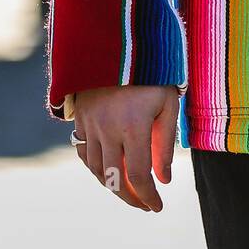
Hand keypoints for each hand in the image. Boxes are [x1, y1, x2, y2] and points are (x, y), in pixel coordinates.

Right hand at [72, 85, 180, 210]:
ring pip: (96, 169)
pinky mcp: (80, 118)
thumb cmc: (152, 73)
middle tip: (145, 205)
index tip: (157, 206)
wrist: (118, 42)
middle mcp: (107, 129)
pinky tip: (109, 170)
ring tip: (130, 191)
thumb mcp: (168, 102)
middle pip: (114, 179)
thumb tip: (163, 180)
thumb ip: (165, 143)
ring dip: (112, 185)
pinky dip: (95, 167)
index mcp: (133, 126)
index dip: (147, 196)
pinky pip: (84, 152)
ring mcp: (90, 124)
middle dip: (130, 198)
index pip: (138, 175)